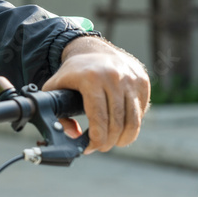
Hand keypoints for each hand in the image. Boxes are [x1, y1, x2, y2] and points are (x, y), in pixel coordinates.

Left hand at [42, 35, 150, 153]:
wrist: (93, 48)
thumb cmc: (73, 72)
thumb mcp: (55, 87)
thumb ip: (57, 112)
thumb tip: (73, 135)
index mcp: (91, 79)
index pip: (99, 118)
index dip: (96, 138)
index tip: (91, 147)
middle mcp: (113, 77)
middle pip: (117, 122)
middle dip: (110, 141)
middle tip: (102, 147)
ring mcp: (130, 78)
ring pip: (133, 120)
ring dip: (125, 137)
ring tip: (115, 143)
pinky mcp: (142, 81)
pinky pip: (141, 110)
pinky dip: (133, 123)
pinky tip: (123, 127)